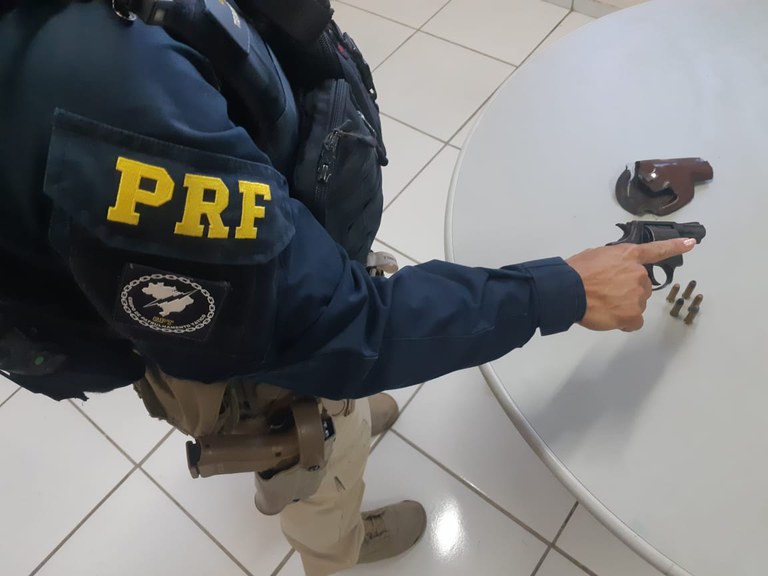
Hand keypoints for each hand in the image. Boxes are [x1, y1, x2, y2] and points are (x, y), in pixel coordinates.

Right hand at [566, 238, 695, 331]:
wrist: (568, 290)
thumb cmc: (575, 273)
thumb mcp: (595, 256)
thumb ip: (611, 262)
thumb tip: (611, 272)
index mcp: (628, 256)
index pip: (657, 250)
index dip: (674, 247)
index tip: (691, 244)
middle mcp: (638, 274)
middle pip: (641, 286)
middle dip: (627, 290)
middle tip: (605, 294)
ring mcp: (638, 295)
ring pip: (636, 304)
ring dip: (623, 306)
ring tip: (602, 305)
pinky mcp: (633, 314)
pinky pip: (634, 323)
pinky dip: (625, 323)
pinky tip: (610, 318)